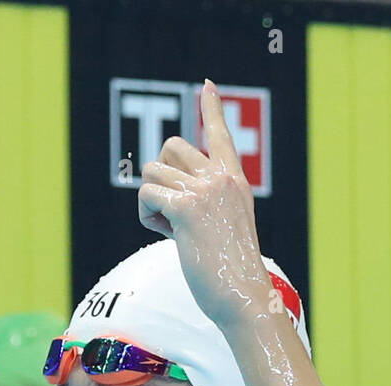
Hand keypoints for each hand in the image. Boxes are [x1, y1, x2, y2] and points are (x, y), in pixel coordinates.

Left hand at [137, 78, 274, 332]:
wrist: (244, 295)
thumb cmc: (232, 273)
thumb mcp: (224, 229)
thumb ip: (202, 206)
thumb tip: (162, 195)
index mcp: (234, 182)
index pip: (220, 136)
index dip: (212, 109)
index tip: (207, 85)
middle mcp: (221, 179)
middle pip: (170, 147)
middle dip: (158, 175)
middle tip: (170, 209)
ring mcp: (205, 191)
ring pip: (152, 171)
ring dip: (149, 200)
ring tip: (169, 227)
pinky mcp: (187, 209)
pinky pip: (147, 194)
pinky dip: (146, 214)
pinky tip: (165, 232)